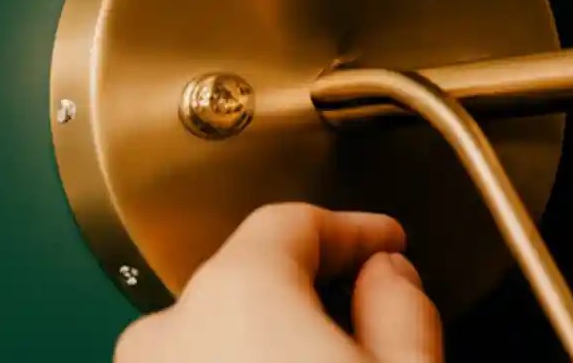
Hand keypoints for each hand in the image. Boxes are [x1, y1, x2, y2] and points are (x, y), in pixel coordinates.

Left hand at [115, 203, 443, 362]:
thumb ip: (402, 307)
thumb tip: (388, 277)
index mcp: (238, 296)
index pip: (298, 222)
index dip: (355, 229)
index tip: (386, 244)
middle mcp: (170, 335)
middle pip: (251, 277)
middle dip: (310, 286)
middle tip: (368, 304)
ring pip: (215, 333)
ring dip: (269, 336)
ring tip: (331, 358)